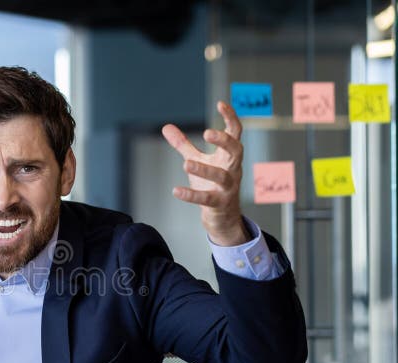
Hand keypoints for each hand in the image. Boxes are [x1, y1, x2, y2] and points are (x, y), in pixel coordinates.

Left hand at [162, 101, 249, 245]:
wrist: (222, 216)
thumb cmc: (211, 184)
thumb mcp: (198, 161)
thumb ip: (183, 145)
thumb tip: (166, 127)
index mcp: (228, 156)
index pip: (235, 132)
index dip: (230, 118)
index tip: (220, 104)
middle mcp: (232, 169)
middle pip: (236, 151)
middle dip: (224, 141)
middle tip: (207, 133)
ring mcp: (228, 187)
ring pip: (222, 176)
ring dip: (205, 170)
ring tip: (186, 164)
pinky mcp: (219, 204)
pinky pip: (207, 199)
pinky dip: (191, 195)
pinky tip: (176, 191)